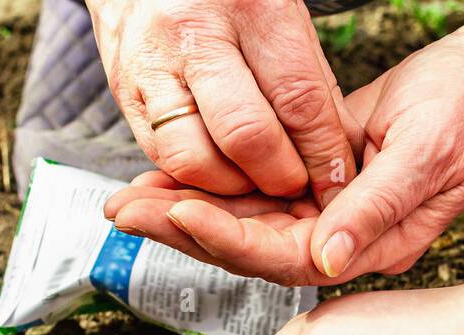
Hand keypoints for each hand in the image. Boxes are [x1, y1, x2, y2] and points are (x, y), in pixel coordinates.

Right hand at [85, 0, 360, 200]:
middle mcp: (194, 35)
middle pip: (245, 136)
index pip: (297, 99)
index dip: (323, 155)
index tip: (337, 184)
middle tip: (296, 188)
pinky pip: (163, 158)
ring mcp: (152, 66)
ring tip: (255, 179)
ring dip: (233, 187)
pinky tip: (220, 170)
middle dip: (279, 178)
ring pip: (195, 160)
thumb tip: (339, 160)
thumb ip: (311, 86)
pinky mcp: (125, 94)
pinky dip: (198, 178)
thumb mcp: (281, 19)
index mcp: (251, 7)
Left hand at [103, 26, 463, 283]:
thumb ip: (376, 210)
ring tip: (130, 201)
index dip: (231, 240)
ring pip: (247, 224)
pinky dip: (213, 187)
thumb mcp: (428, 154)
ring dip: (188, 213)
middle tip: (124, 213)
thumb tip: (323, 259)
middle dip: (186, 231)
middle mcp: (343, 241)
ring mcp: (328, 216)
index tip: (179, 214)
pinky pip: (256, 196)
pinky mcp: (317, 187)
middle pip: (253, 248)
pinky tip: (171, 181)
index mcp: (374, 244)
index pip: (288, 257)